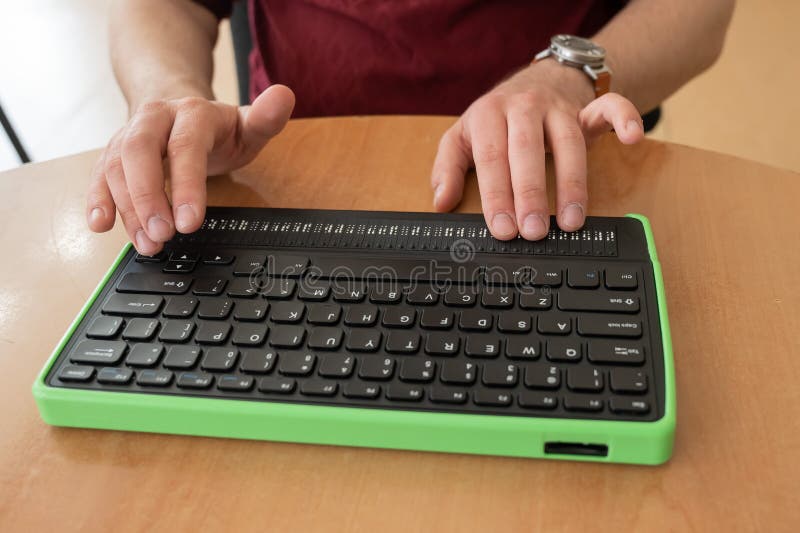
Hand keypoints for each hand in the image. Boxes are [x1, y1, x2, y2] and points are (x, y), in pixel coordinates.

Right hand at [86, 85, 295, 254]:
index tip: (190, 222)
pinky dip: (98, 199)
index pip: (185, 147)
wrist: (181, 110)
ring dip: (128, 209)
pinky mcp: (114, 154)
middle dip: (148, 197)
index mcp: (192, 113)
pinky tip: (100, 223)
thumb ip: (267, 119)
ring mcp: (129, 135)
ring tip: (148, 244)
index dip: (186, 185)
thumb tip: (284, 96)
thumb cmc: (220, 128)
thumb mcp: (249, 125)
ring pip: (117, 167)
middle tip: (163, 235)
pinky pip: (99, 174)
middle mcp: (154, 119)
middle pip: (139, 152)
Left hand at [431, 60, 643, 239]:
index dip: (496, 196)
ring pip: (568, 141)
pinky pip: (609, 106)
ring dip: (572, 183)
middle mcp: (523, 107)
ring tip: (571, 221)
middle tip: (532, 232)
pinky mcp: (587, 108)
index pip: (491, 159)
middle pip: (527, 150)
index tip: (502, 229)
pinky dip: (624, 117)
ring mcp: (558, 106)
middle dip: (529, 194)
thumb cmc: (496, 119)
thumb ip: (449, 168)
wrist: (537, 80)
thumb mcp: (462, 137)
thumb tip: (441, 202)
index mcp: (488, 115)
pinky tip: (633, 139)